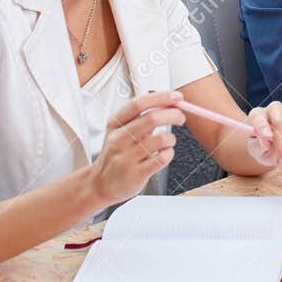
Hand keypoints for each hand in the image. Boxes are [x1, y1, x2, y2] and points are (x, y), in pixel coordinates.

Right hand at [89, 91, 185, 207]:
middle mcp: (119, 139)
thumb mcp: (121, 131)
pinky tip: (163, 154)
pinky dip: (169, 153)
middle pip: (152, 118)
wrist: (100, 184)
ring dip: (171, 138)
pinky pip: (163, 158)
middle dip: (173, 115)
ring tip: (168, 142)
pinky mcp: (136, 174)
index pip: (139, 103)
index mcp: (115, 124)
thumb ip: (142, 117)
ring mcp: (126, 157)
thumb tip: (170, 103)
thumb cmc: (116, 154)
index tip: (176, 97)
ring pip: (161, 139)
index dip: (161, 97)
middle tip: (180, 117)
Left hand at [245, 100, 281, 168]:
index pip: (258, 117)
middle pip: (280, 120)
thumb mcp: (256, 151)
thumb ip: (258, 146)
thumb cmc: (263, 148)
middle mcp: (274, 109)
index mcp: (257, 115)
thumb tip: (266, 143)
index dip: (263, 127)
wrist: (275, 148)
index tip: (267, 139)